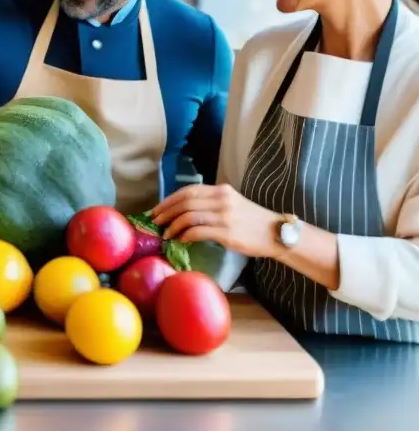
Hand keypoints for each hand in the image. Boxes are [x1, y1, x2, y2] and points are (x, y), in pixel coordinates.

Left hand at [150, 183, 283, 258]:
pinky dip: (185, 236)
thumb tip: (182, 211)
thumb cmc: (251, 221)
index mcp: (221, 190)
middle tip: (155, 222)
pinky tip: (181, 240)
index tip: (156, 210)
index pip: (188, 191)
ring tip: (166, 234)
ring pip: (188, 216)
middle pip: (184, 202)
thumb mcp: (231, 204)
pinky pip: (198, 232)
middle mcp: (221, 200)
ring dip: (173, 226)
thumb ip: (210, 203)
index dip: (169, 200)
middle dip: (166, 212)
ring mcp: (224, 216)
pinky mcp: (227, 233)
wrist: (276, 234)